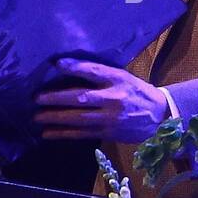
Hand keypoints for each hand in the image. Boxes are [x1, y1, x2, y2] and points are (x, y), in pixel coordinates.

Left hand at [33, 58, 168, 142]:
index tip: (56, 64)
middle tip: (37, 98)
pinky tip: (48, 133)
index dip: (75, 67)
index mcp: (118, 79)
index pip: (94, 71)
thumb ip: (100, 74)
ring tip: (37, 117)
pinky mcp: (109, 132)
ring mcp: (111, 118)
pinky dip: (64, 134)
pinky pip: (82, 133)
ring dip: (56, 118)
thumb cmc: (136, 92)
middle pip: (81, 98)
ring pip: (79, 118)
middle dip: (57, 98)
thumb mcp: (123, 77)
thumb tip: (68, 67)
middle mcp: (114, 98)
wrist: (160, 116)